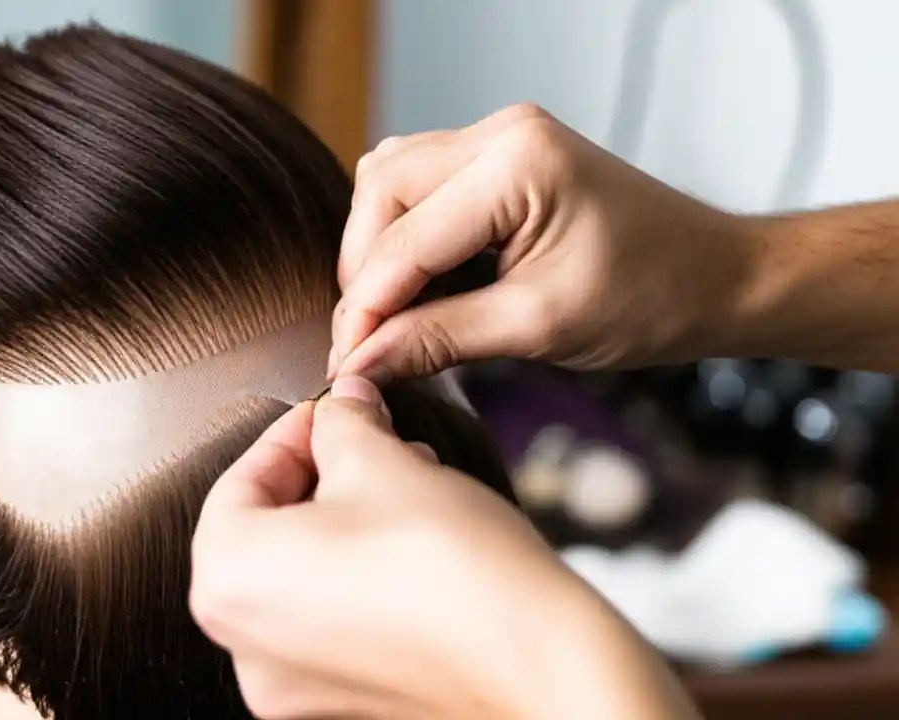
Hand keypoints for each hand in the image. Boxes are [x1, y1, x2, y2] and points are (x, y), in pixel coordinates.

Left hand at [190, 376, 695, 718]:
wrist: (539, 664)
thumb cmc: (453, 571)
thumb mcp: (383, 463)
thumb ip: (344, 424)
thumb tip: (341, 405)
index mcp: (228, 581)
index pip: (239, 482)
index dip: (292, 434)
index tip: (331, 411)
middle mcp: (245, 645)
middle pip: (266, 532)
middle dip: (322, 475)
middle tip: (370, 441)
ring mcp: (291, 684)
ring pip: (301, 576)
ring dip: (345, 520)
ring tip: (406, 484)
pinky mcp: (341, 702)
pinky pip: (331, 620)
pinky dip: (358, 575)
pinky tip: (414, 542)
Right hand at [329, 104, 755, 381]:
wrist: (717, 277)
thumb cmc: (651, 298)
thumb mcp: (538, 328)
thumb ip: (439, 339)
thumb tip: (361, 364)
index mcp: (518, 164)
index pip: (404, 240)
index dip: (365, 308)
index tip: (344, 364)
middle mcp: (502, 132)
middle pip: (382, 192)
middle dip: (366, 270)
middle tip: (368, 340)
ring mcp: (501, 136)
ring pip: (392, 182)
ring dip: (380, 248)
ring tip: (392, 313)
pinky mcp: (501, 156)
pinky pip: (422, 184)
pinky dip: (406, 234)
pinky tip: (421, 284)